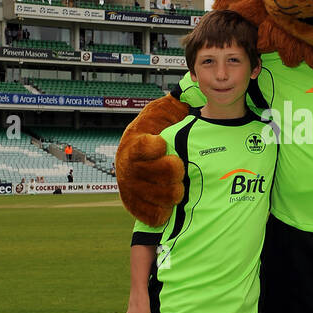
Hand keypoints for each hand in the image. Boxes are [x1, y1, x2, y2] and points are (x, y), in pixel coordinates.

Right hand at [116, 95, 188, 225]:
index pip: (140, 148)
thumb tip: (184, 97)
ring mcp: (130, 187)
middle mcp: (128, 167)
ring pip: (151, 196)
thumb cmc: (158, 133)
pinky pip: (147, 215)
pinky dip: (160, 213)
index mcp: (134, 143)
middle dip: (170, 173)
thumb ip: (172, 106)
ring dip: (170, 194)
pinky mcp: (135, 205)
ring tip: (180, 189)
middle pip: (148, 174)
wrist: (143, 160)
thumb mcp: (163, 114)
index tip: (163, 144)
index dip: (152, 148)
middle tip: (179, 169)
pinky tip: (170, 210)